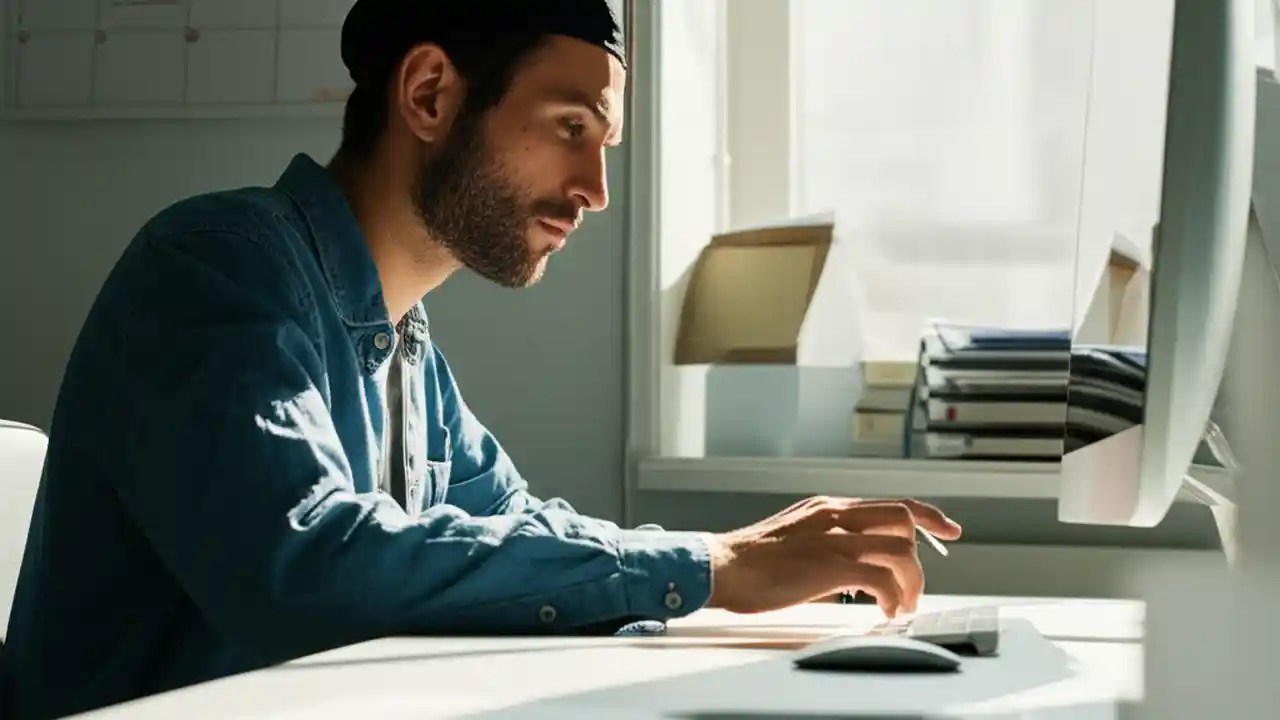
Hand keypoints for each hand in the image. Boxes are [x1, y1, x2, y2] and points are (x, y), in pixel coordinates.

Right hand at [704, 497, 961, 617]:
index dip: (927, 515)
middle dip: (920, 559)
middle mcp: (835, 515)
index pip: (891, 503)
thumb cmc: (751, 560)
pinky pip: (881, 578)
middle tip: (915, 588)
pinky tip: (882, 610)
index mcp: (828, 507)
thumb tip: (856, 567)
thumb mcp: (797, 536)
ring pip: (899, 551)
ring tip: (898, 605)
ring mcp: (834, 539)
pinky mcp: (830, 565)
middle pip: (903, 522)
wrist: (721, 567)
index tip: (948, 528)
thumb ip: (828, 540)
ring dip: (909, 583)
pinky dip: (891, 597)